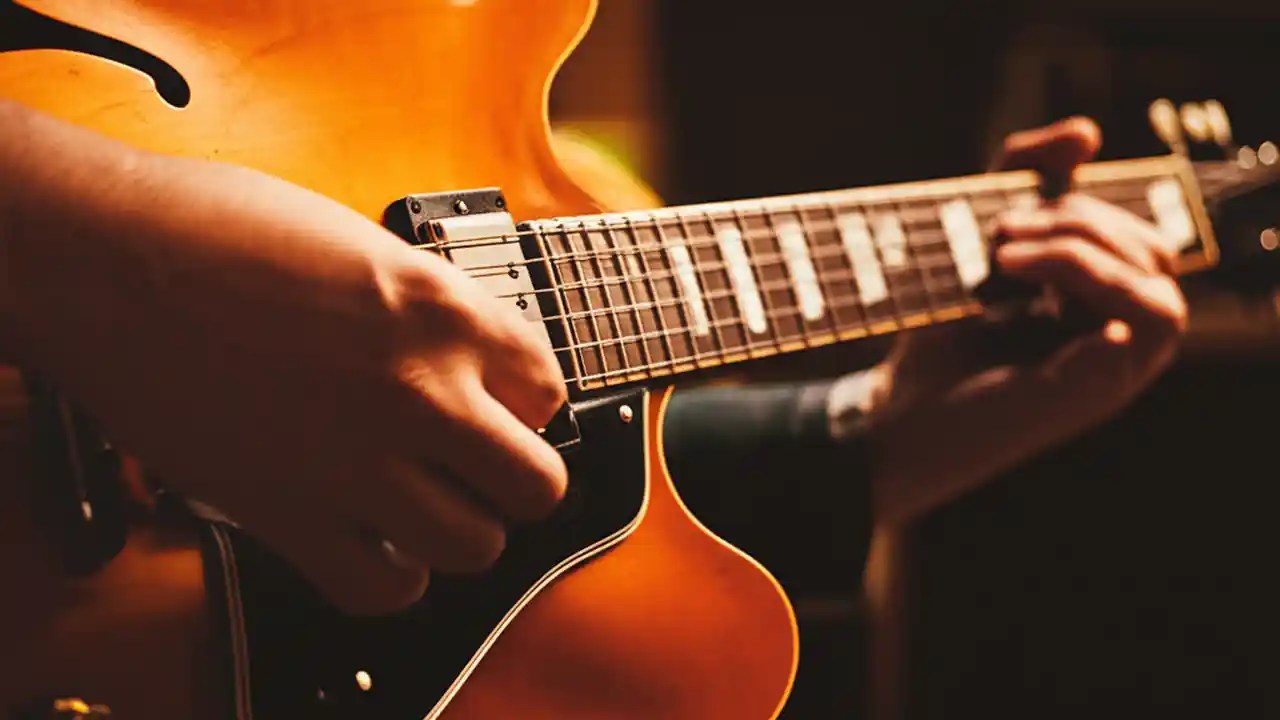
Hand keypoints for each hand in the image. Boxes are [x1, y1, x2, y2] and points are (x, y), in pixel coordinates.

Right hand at [1, 104, 567, 614]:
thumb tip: (470, 354)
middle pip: (537, 484)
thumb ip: (432, 308)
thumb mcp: (365, 242)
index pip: (549, 388)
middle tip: (479, 470)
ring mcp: (359, 458)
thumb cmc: (221, 230)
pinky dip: (390, 576)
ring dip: (460, 531)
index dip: (527, 404)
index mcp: (443, 309)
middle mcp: (419, 389)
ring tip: (426, 507)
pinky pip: (384, 587)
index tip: (501, 408)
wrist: (113, 263)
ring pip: (475, 545)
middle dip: (516, 481)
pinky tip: (372, 542)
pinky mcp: (291, 512)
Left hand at [866, 117, 1187, 526]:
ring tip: (1004, 259)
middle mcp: (1121, 339)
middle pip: (1152, 252)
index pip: (1136, 232)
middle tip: (999, 236)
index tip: (1006, 207)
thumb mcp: (980, 238)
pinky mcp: (1090, 396)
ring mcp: (1113, 372)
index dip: (1082, 203)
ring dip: (1078, 256)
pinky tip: (1032, 298)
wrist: (894, 409)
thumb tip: (1087, 129)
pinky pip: (1133, 338)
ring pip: (1154, 290)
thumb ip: (1024, 179)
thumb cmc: (941, 331)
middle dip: (1077, 225)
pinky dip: (1092, 304)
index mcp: (1104, 304)